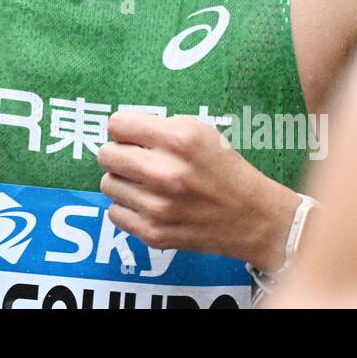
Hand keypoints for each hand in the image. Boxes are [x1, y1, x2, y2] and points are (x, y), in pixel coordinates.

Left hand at [97, 110, 300, 270]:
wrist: (252, 217)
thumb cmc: (224, 169)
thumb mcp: (201, 131)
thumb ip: (159, 126)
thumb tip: (120, 130)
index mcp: (178, 139)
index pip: (117, 124)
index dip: (124, 129)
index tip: (133, 137)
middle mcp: (165, 172)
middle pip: (105, 155)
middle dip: (118, 154)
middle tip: (135, 160)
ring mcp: (157, 206)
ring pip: (107, 184)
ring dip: (123, 182)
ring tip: (146, 184)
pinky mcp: (153, 233)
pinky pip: (114, 213)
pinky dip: (127, 208)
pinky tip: (148, 204)